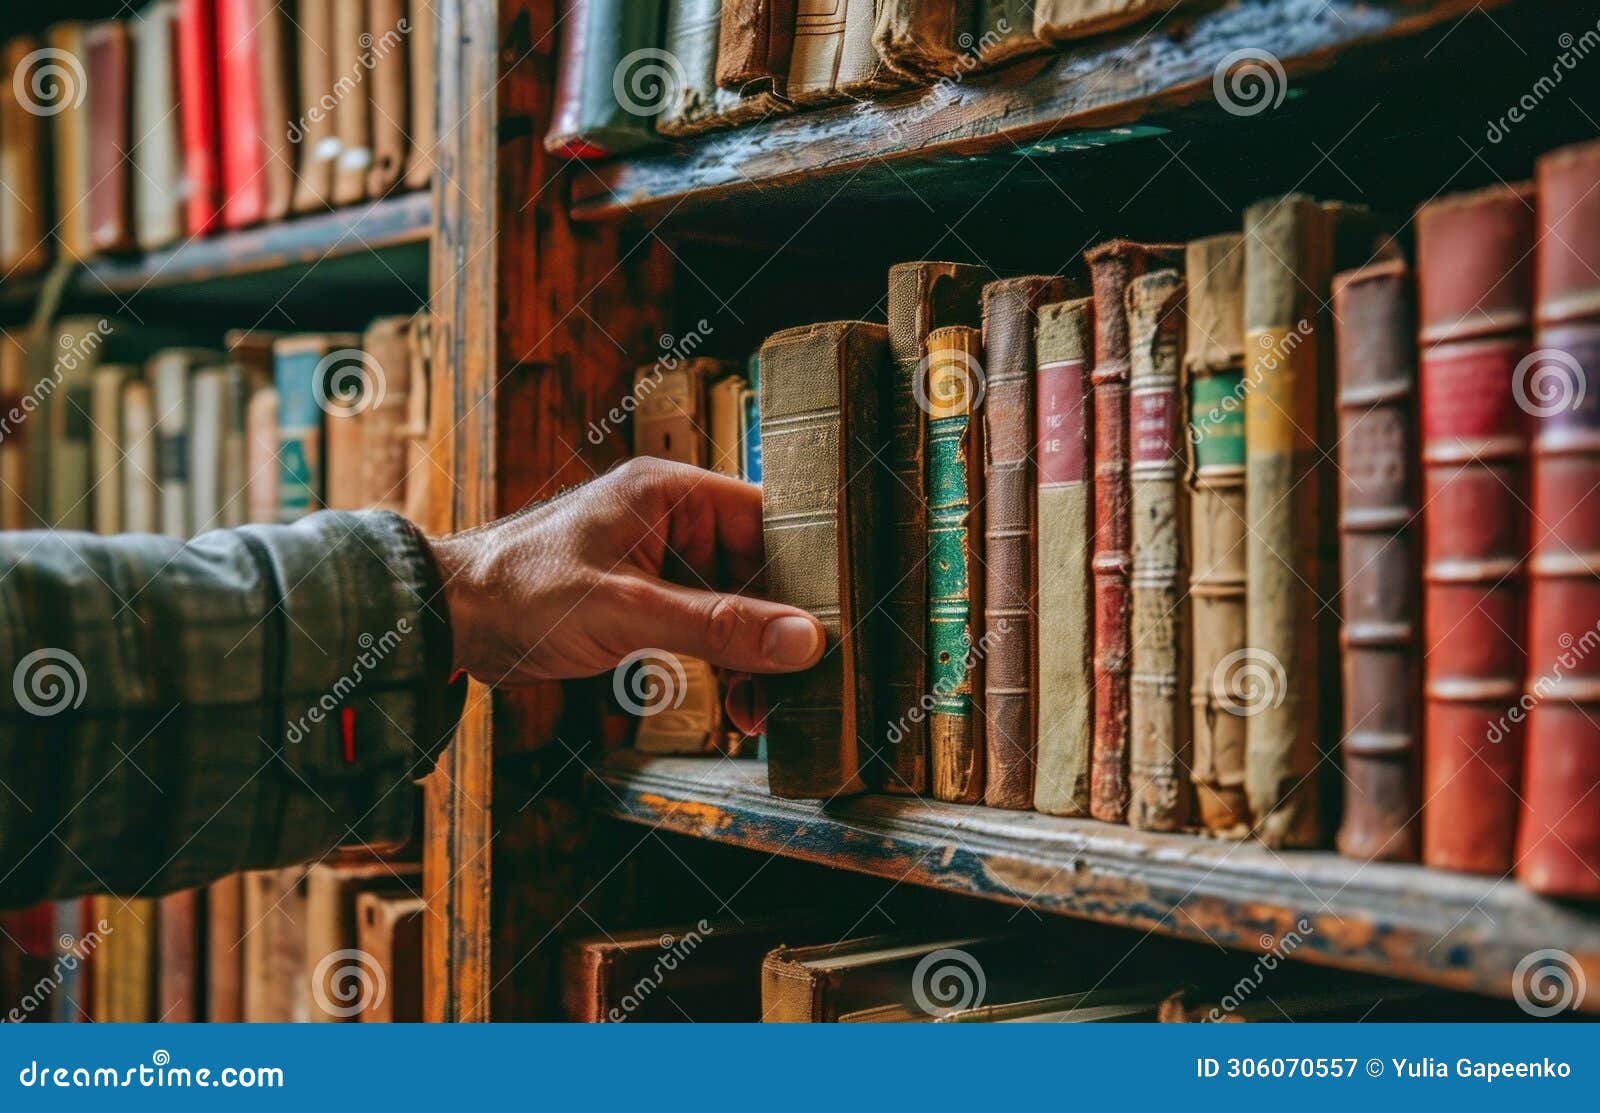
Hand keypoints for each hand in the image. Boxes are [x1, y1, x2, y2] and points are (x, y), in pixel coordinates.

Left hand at [426, 459, 822, 713]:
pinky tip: (739, 708)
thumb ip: (717, 627)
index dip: (810, 568)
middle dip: (781, 629)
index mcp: (671, 493)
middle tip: (804, 684)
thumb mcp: (626, 611)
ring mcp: (661, 561)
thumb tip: (803, 640)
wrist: (448, 620)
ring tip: (765, 713)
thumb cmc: (519, 591)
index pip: (769, 518)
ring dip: (755, 658)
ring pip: (738, 606)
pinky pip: (708, 628)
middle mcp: (674, 520)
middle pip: (760, 569)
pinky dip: (725, 666)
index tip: (839, 620)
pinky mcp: (648, 599)